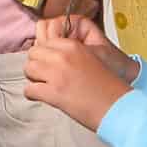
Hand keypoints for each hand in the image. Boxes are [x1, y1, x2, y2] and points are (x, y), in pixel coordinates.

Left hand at [22, 16, 136, 131]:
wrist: (117, 106)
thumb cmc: (106, 86)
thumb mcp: (89, 59)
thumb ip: (69, 54)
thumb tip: (47, 57)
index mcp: (73, 46)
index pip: (44, 41)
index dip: (44, 53)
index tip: (48, 63)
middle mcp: (62, 57)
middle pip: (33, 53)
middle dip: (37, 64)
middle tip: (46, 76)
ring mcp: (56, 74)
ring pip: (29, 69)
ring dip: (34, 78)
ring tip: (45, 86)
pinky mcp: (53, 93)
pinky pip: (29, 90)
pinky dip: (33, 94)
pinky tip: (44, 97)